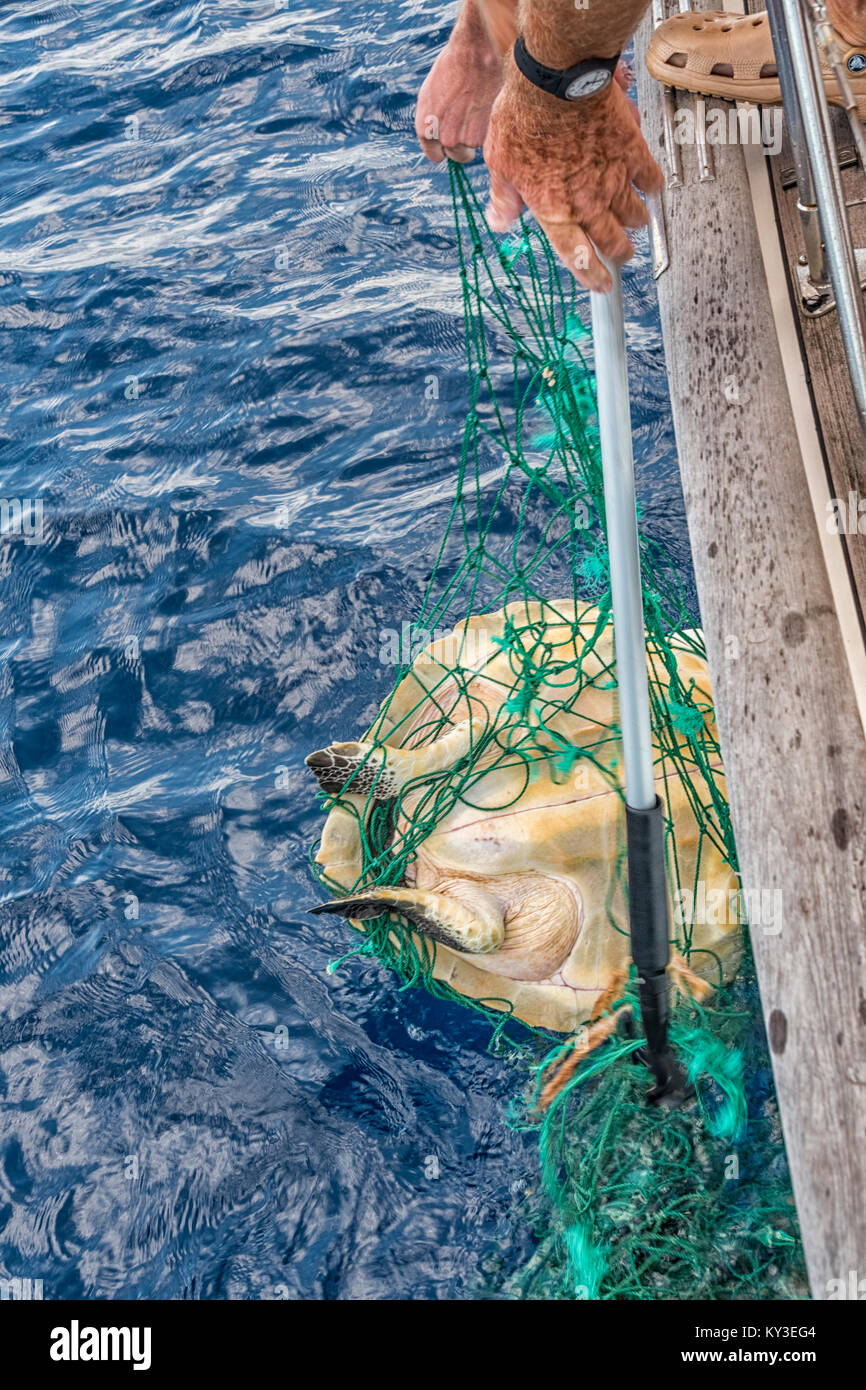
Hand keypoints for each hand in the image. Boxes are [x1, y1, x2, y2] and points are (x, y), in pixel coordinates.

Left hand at [415, 22, 504, 163]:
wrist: (470, 52)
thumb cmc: (450, 68)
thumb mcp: (430, 96)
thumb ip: (433, 120)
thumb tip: (440, 137)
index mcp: (425, 128)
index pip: (435, 155)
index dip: (444, 148)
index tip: (452, 141)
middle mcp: (441, 137)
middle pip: (455, 156)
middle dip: (462, 145)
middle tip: (468, 124)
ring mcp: (460, 139)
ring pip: (471, 148)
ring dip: (475, 133)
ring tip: (475, 108)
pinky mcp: (479, 135)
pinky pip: (484, 140)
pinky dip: (486, 127)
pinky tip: (483, 106)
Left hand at [483, 60, 662, 291]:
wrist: (556, 80)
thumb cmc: (523, 117)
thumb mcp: (500, 163)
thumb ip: (504, 198)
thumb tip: (499, 222)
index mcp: (554, 211)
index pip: (578, 257)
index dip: (592, 276)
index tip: (601, 285)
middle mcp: (588, 203)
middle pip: (613, 242)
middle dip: (619, 253)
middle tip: (622, 255)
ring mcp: (614, 179)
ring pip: (635, 216)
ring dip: (635, 223)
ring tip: (634, 223)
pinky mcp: (632, 153)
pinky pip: (651, 179)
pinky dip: (652, 188)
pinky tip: (651, 189)